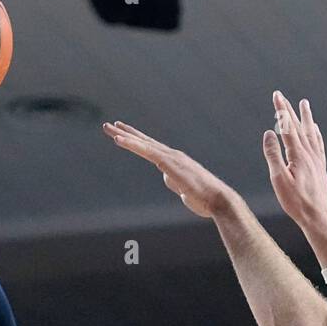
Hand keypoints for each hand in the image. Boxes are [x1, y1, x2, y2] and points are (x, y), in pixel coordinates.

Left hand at [103, 121, 238, 218]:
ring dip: (125, 136)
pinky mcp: (168, 163)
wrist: (218, 200)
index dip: (137, 140)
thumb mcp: (184, 190)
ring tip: (108, 129)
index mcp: (175, 162)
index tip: (122, 134)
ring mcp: (170, 158)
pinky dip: (132, 145)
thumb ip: (174, 181)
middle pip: (145, 142)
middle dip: (126, 133)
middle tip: (109, 125)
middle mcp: (172, 155)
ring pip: (143, 145)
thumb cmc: (203, 198)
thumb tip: (166, 177)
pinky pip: (146, 151)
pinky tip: (118, 140)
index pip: (152, 148)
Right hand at [264, 91, 326, 265]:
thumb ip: (273, 155)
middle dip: (289, 110)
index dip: (281, 110)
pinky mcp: (320, 167)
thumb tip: (269, 133)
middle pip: (298, 126)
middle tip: (282, 96)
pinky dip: (316, 134)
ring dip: (306, 117)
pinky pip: (319, 144)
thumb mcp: (279, 179)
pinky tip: (316, 129)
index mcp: (298, 155)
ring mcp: (316, 160)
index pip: (287, 127)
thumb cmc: (296, 201)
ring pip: (311, 133)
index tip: (276, 95)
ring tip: (304, 104)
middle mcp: (309, 153)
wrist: (317, 217)